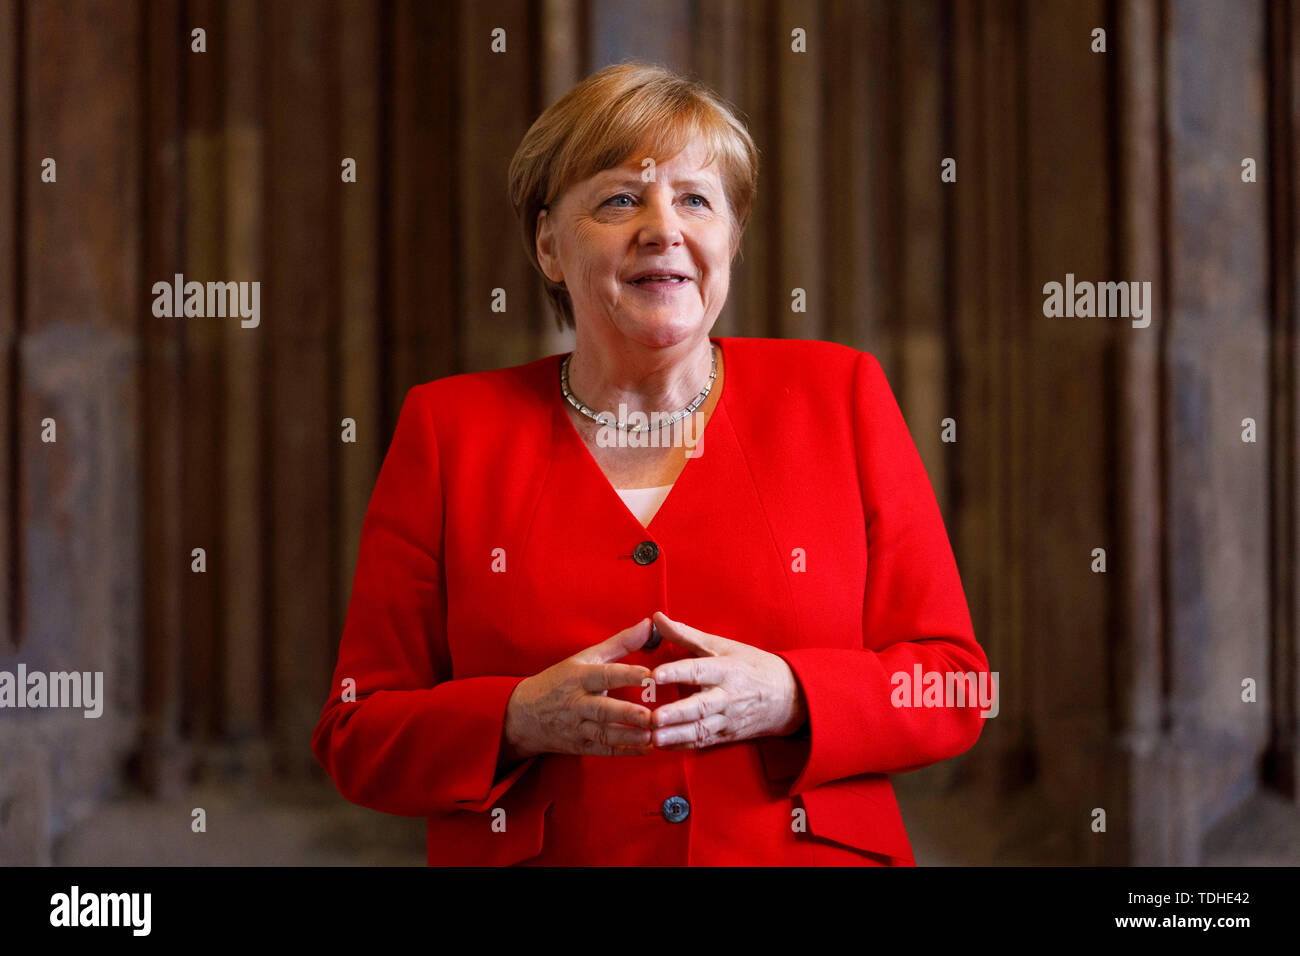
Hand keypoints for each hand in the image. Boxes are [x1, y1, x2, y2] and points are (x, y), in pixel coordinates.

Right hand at [502, 618, 654, 759]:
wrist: (523, 715)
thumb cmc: (561, 681)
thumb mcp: (585, 658)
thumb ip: (620, 643)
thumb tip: (649, 623)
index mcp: (580, 677)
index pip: (604, 675)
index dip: (627, 675)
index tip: (650, 675)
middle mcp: (577, 703)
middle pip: (602, 709)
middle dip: (626, 713)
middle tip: (651, 716)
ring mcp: (577, 727)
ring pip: (603, 734)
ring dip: (628, 737)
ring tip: (651, 736)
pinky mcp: (580, 746)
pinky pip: (603, 750)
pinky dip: (624, 752)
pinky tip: (646, 749)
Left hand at [648, 611, 807, 749]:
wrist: (789, 696)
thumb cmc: (751, 665)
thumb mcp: (722, 645)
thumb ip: (686, 634)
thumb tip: (657, 618)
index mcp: (725, 669)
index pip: (699, 670)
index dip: (677, 672)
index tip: (656, 674)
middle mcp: (727, 696)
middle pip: (701, 706)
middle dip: (677, 713)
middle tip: (655, 716)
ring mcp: (728, 718)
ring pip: (701, 729)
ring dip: (677, 735)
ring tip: (655, 737)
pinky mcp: (727, 735)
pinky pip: (703, 741)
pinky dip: (682, 745)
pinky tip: (662, 745)